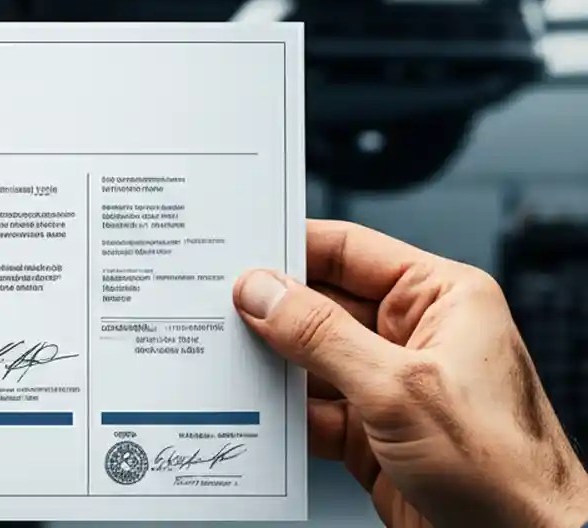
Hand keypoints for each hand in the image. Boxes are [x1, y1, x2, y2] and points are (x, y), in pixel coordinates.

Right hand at [234, 220, 587, 527]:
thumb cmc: (505, 471)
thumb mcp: (399, 389)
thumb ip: (322, 336)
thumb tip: (262, 292)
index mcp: (441, 299)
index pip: (350, 251)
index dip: (292, 250)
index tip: (237, 254)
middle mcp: (416, 336)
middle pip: (323, 305)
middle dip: (271, 311)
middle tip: (215, 310)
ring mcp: (392, 387)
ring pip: (311, 360)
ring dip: (271, 365)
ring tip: (225, 360)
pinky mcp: (373, 435)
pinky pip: (312, 410)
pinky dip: (281, 413)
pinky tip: (253, 410)